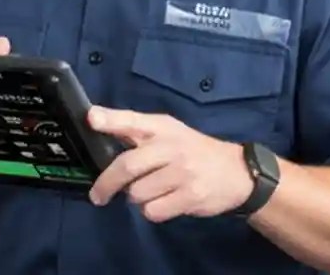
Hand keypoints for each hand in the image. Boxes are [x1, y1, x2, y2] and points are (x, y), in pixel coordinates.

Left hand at [87, 106, 252, 222]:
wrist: (238, 172)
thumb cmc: (194, 150)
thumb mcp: (169, 132)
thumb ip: (136, 131)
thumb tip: (96, 123)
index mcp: (162, 128)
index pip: (132, 120)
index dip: (110, 120)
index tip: (91, 118)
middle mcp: (171, 147)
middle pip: (127, 166)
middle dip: (106, 184)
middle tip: (98, 195)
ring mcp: (182, 173)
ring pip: (137, 193)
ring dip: (137, 198)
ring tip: (152, 191)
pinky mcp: (190, 196)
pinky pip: (153, 211)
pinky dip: (152, 211)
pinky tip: (165, 202)